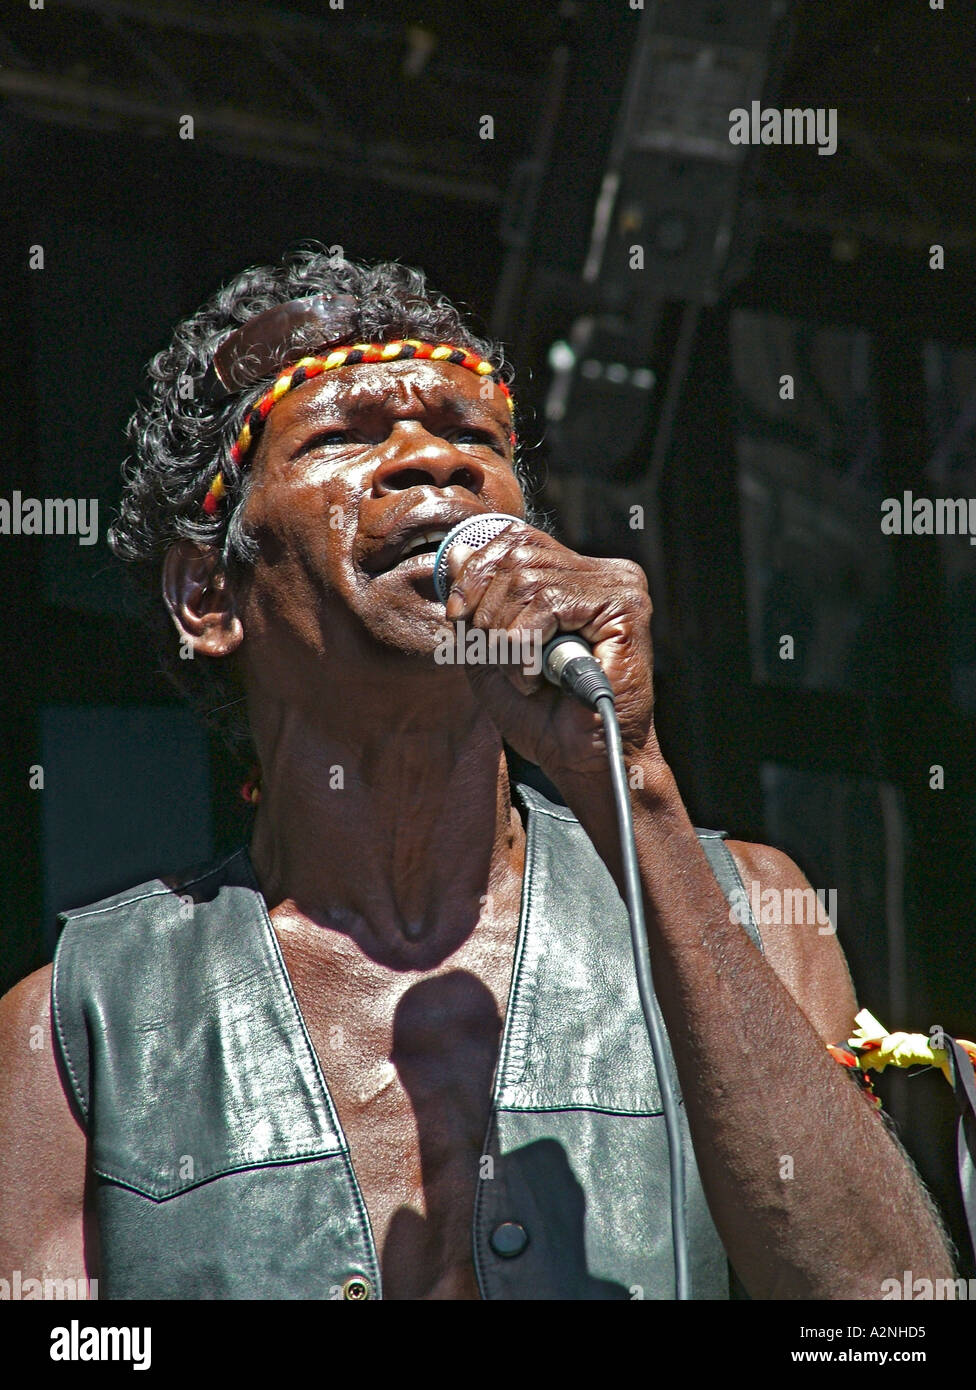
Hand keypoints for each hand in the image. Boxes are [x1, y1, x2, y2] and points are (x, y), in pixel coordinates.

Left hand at [442, 521, 657, 786]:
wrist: (582, 762)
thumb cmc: (544, 716)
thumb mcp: (490, 654)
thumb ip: (472, 607)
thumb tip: (452, 555)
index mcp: (575, 576)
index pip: (515, 540)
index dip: (476, 572)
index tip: (460, 616)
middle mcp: (602, 572)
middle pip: (516, 556)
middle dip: (486, 611)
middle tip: (494, 658)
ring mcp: (618, 586)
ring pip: (528, 582)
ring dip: (505, 638)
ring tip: (520, 677)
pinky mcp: (625, 607)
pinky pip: (548, 606)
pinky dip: (525, 649)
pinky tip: (536, 679)